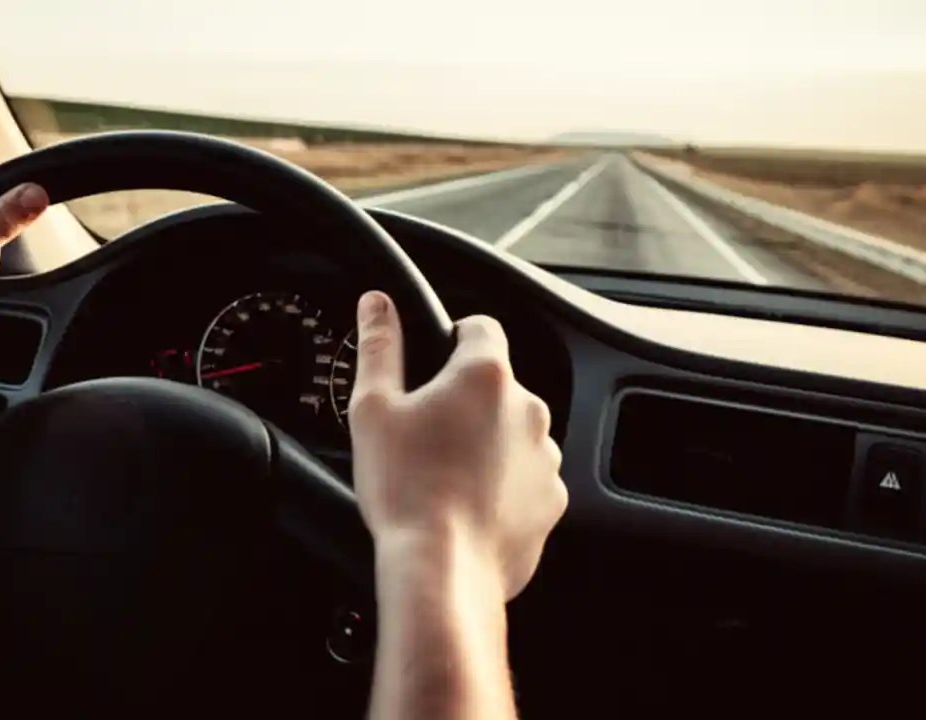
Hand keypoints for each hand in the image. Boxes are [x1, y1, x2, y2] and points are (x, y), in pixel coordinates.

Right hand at [349, 291, 565, 599]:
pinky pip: (525, 479)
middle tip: (424, 432)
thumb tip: (378, 304)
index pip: (481, 327)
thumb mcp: (373, 409)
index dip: (453, 338)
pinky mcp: (552, 501)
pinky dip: (502, 486)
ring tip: (443, 474)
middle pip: (496, 385)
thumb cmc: (406, 490)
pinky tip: (466, 504)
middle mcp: (528, 410)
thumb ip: (378, 346)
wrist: (442, 570)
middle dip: (464, 401)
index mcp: (485, 376)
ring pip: (512, 433)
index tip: (433, 363)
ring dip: (486, 443)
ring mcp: (545, 457)